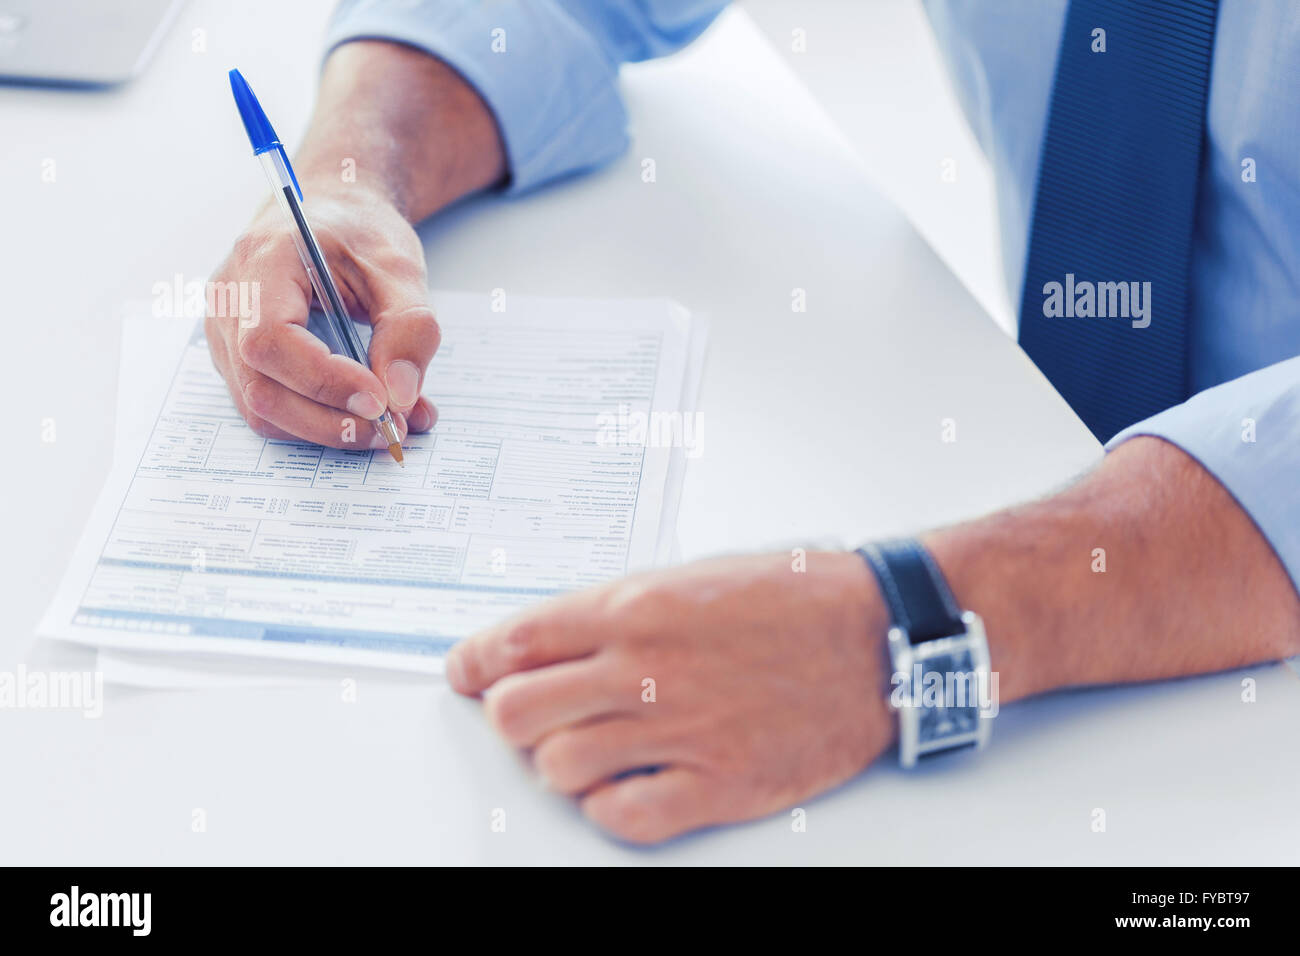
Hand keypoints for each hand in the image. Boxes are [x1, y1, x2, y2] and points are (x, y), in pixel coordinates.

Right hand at [205, 181, 437, 447]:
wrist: (332, 214)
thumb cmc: (359, 233)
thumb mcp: (400, 267)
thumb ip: (409, 328)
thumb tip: (400, 398)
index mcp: (262, 261)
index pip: (270, 339)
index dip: (323, 381)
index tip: (381, 401)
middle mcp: (230, 302)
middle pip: (261, 388)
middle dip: (331, 421)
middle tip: (393, 429)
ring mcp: (226, 334)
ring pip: (262, 410)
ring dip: (327, 431)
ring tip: (386, 426)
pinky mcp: (240, 360)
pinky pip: (270, 408)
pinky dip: (318, 423)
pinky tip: (361, 417)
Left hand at [445, 551, 895, 843]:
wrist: (878, 638)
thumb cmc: (795, 598)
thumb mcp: (693, 576)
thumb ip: (616, 610)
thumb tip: (550, 645)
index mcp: (635, 607)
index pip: (516, 640)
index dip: (474, 663)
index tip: (465, 674)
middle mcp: (645, 668)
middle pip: (518, 713)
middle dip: (511, 718)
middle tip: (533, 718)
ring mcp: (680, 730)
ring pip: (558, 768)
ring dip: (560, 764)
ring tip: (591, 750)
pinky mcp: (718, 783)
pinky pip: (622, 816)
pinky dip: (608, 808)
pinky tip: (628, 786)